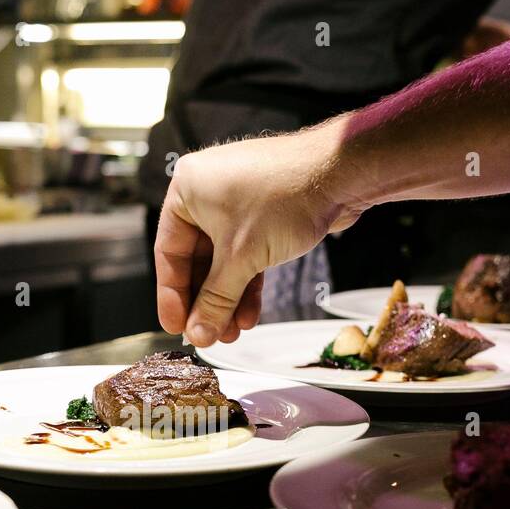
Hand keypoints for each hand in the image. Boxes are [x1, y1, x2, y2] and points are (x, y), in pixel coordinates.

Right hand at [154, 121, 361, 346]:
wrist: (340, 174)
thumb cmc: (286, 195)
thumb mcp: (241, 257)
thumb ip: (216, 299)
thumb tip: (197, 332)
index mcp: (187, 190)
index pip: (169, 252)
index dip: (172, 295)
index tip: (175, 326)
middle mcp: (208, 193)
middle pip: (197, 260)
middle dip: (206, 302)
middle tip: (207, 334)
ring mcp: (237, 203)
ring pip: (224, 262)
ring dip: (227, 299)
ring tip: (231, 332)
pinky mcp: (263, 214)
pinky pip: (246, 254)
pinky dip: (246, 284)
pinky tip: (248, 313)